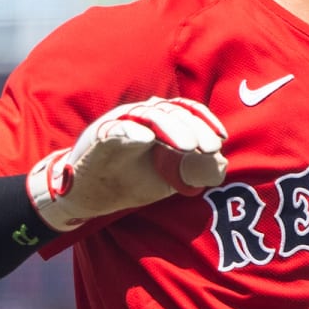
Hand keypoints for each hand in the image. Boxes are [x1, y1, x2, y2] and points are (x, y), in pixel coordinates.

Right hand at [26, 97, 227, 229]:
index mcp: (157, 124)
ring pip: (148, 116)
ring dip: (172, 129)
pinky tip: (147, 139)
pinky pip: (116, 129)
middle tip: (210, 147)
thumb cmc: (129, 181)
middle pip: (171, 111)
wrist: (86, 197)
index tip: (220, 140)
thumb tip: (222, 165)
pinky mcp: (99, 138)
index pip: (184, 112)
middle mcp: (139, 117)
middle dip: (194, 127)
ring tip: (189, 147)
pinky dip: (132, 131)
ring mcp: (118, 124)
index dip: (204, 120)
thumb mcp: (168, 181)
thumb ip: (194, 172)